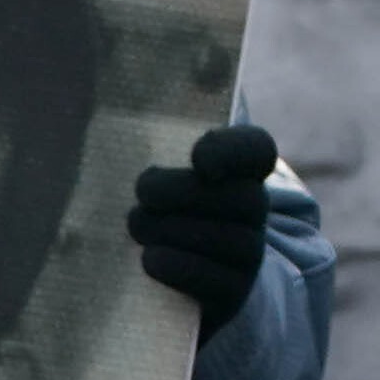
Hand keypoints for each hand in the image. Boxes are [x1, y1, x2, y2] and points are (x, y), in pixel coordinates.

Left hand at [132, 124, 277, 333]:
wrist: (165, 283)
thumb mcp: (154, 176)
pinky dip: (179, 266)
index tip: (198, 160)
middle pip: (241, 196)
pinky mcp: (231, 296)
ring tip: (137, 227)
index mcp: (238, 172)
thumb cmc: (152, 215)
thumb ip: (155, 142)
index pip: (256, 149)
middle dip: (183, 193)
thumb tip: (123, 83)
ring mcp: (248, 257)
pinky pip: (215, 280)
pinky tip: (149, 259)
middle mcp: (254, 213)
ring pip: (227, 238)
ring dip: (173, 230)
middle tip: (141, 194)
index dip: (232, 151)